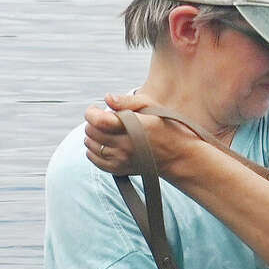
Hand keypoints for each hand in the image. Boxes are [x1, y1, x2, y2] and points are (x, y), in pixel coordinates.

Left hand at [81, 93, 196, 176]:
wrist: (178, 156)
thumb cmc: (165, 127)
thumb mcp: (151, 106)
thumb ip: (127, 101)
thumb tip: (107, 98)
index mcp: (133, 126)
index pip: (97, 120)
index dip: (91, 112)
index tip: (97, 108)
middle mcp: (126, 145)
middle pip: (91, 132)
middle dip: (93, 122)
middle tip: (103, 119)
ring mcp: (122, 159)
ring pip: (90, 145)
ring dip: (93, 136)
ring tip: (105, 131)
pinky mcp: (119, 169)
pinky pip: (94, 159)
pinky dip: (93, 151)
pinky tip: (103, 144)